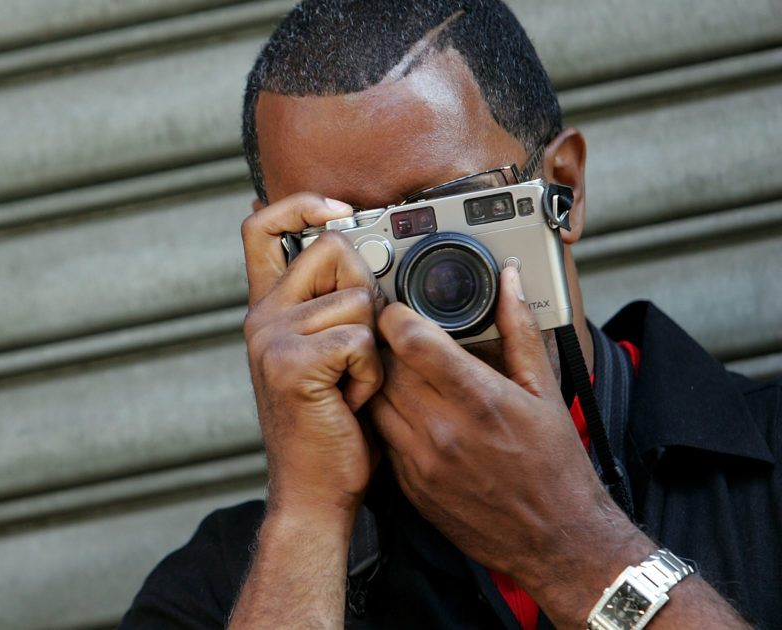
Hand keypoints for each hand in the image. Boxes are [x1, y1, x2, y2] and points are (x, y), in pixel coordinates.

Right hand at [241, 193, 386, 517]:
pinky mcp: (291, 362)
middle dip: (365, 291)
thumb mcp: (324, 355)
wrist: (313, 492)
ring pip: (359, 298)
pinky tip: (349, 400)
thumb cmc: (331, 427)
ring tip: (349, 384)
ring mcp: (270, 338)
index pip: (260, 227)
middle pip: (333, 249)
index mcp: (267, 310)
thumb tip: (360, 253)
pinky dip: (370, 374)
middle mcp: (261, 317)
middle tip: (353, 349)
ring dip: (372, 347)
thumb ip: (328, 305)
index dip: (299, 203)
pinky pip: (360, 338)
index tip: (336, 209)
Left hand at [367, 267, 636, 587]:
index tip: (400, 310)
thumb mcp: (546, 391)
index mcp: (479, 399)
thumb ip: (520, 329)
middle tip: (401, 339)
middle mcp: (443, 429)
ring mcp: (421, 460)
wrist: (557, 540)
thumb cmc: (556, 467)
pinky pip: (381, 436)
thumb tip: (510, 281)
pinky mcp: (409, 485)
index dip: (397, 315)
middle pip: (384, 365)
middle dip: (388, 345)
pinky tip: (408, 412)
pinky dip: (387, 417)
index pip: (409, 339)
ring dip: (382, 381)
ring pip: (375, 399)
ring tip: (404, 375)